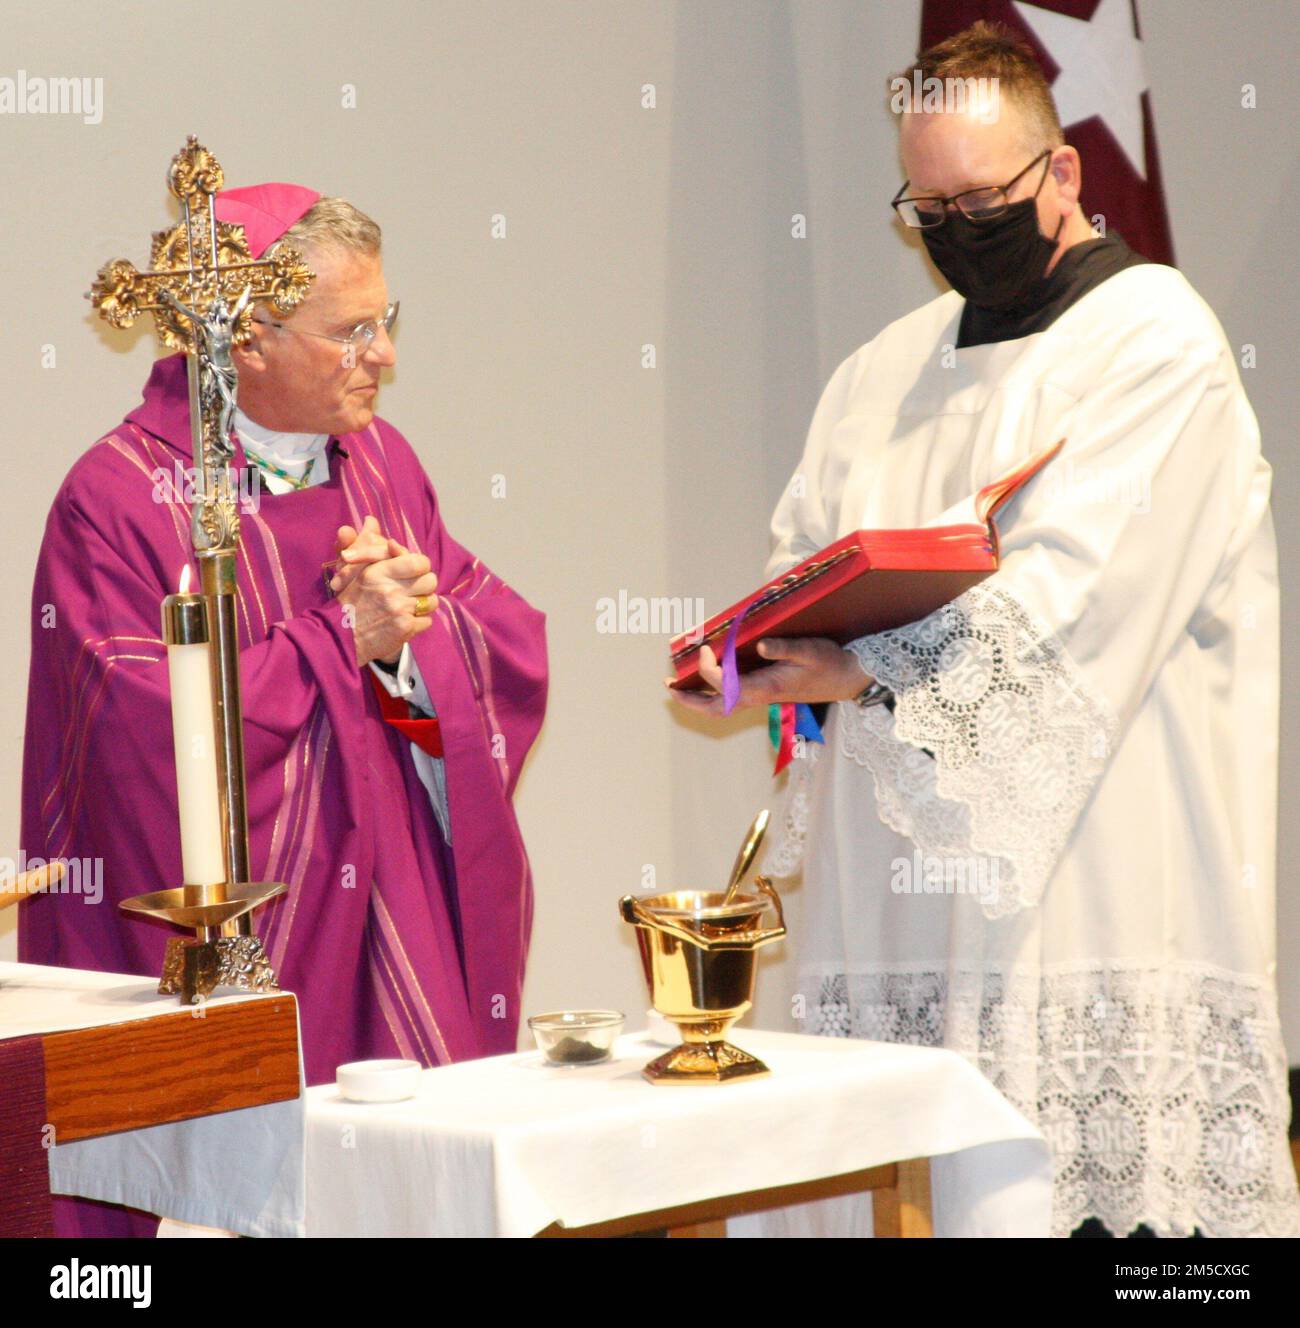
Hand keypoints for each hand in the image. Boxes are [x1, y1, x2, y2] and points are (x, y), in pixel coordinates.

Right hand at [334, 521, 438, 666]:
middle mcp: (391, 589)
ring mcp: (399, 610)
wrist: (339, 638)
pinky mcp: (404, 630)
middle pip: (430, 581)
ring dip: (422, 604)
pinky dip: (418, 623)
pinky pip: (427, 621)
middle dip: (423, 586)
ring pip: (431, 601)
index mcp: (379, 571)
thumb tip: (371, 520)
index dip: (420, 566)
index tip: (413, 571)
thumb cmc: (347, 600)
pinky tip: (404, 622)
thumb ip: (366, 544)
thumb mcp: (353, 569)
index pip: (419, 562)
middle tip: (412, 590)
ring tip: (408, 606)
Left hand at [664, 637, 871, 714]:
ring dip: (698, 699)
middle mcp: (758, 697)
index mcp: (765, 688)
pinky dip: (713, 693)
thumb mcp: (809, 650)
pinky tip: (707, 679)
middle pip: (716, 708)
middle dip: (690, 700)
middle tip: (668, 686)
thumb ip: (784, 648)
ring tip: (678, 686)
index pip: (725, 684)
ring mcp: (760, 698)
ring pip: (722, 707)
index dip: (708, 668)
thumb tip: (761, 645)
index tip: (704, 647)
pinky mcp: (763, 693)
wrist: (846, 680)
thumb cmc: (828, 664)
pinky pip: (731, 700)